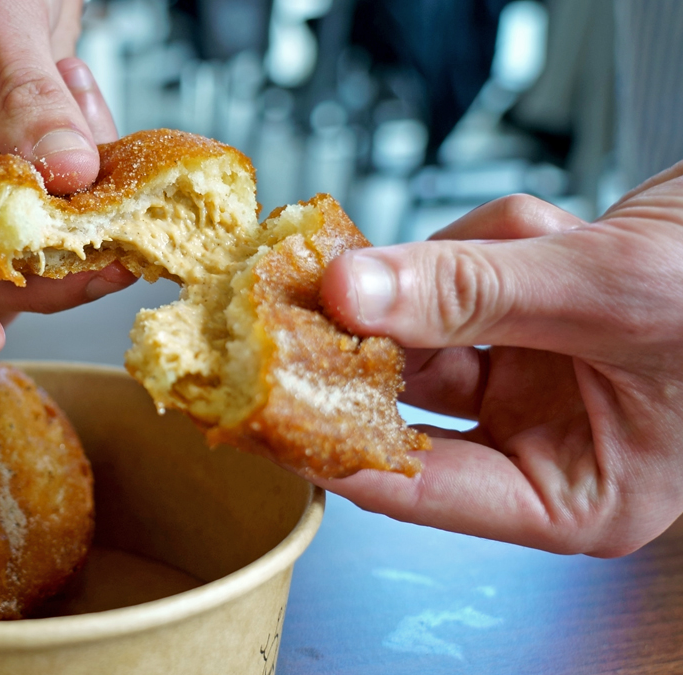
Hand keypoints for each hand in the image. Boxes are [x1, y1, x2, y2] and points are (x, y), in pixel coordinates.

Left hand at [317, 162, 682, 555]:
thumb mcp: (608, 300)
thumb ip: (473, 295)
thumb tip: (350, 289)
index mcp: (570, 492)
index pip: (422, 488)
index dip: (335, 446)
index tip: (263, 406)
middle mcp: (542, 439)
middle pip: (411, 396)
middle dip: (381, 336)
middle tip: (308, 293)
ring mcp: (530, 373)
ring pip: (431, 320)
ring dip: (452, 270)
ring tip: (521, 242)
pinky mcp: (523, 313)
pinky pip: (461, 273)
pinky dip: (483, 240)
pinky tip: (543, 227)